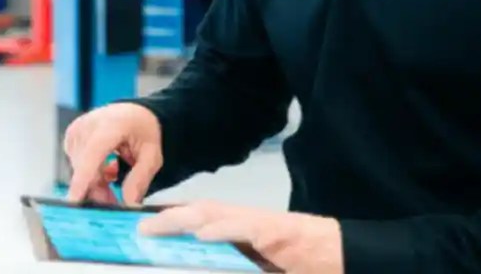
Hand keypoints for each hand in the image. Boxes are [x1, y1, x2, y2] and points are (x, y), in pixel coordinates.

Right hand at [63, 103, 163, 204]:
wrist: (134, 113)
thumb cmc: (143, 131)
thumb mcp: (152, 156)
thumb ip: (139, 180)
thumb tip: (128, 205)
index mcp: (111, 125)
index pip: (93, 154)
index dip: (83, 179)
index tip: (75, 201)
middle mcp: (88, 125)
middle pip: (86, 168)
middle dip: (98, 191)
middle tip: (115, 203)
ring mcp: (76, 130)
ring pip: (80, 171)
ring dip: (96, 183)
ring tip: (115, 177)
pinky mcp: (71, 137)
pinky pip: (78, 165)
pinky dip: (91, 173)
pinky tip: (106, 169)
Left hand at [139, 201, 342, 273]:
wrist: (342, 255)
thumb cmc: (302, 264)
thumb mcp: (260, 268)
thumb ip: (231, 264)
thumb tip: (205, 264)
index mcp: (239, 233)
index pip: (200, 221)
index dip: (171, 221)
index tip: (144, 228)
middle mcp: (245, 223)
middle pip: (199, 213)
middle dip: (167, 218)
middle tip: (138, 228)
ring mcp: (260, 224)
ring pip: (215, 214)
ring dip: (183, 218)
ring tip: (156, 226)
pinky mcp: (277, 231)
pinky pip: (245, 227)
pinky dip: (223, 229)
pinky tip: (203, 233)